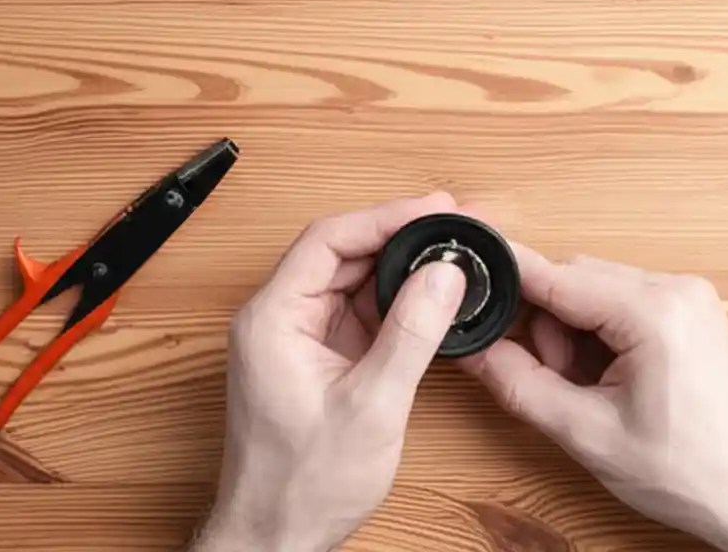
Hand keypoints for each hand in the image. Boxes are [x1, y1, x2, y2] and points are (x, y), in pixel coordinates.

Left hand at [193, 193, 465, 551]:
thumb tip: (444, 275)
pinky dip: (393, 302)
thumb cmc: (302, 485)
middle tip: (454, 225)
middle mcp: (277, 319)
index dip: (387, 216)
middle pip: (341, 252)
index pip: (330, 239)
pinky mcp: (314, 357)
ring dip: (400, 267)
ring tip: (450, 254)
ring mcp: (295, 338)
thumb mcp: (371, 406)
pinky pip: (356, 312)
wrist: (276, 538)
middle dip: (400, 235)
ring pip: (351, 280)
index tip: (435, 208)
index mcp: (273, 319)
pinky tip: (428, 298)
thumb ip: (411, 334)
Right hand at [460, 247, 727, 551]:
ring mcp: (689, 297)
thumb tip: (475, 351)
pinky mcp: (692, 311)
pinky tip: (616, 383)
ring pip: (597, 292)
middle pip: (574, 280)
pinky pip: (626, 304)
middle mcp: (677, 290)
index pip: (556, 275)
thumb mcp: (588, 434)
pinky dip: (606, 338)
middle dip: (550, 330)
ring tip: (596, 394)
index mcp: (653, 313)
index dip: (506, 277)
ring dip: (578, 338)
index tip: (466, 273)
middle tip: (562, 385)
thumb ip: (521, 385)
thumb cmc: (694, 472)